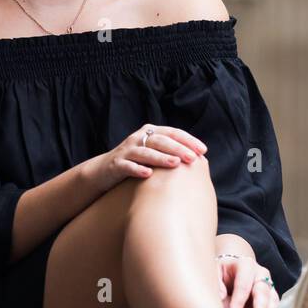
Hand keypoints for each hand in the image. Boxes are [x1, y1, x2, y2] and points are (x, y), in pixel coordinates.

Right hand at [81, 124, 206, 193]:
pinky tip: (148, 175)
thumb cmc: (135, 162)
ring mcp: (127, 150)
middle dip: (178, 148)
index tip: (203, 150)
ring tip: (175, 163)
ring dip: (161, 157)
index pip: (173, 133)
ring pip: (145, 152)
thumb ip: (170, 151)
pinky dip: (138, 169)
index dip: (188, 140)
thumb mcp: (153, 153)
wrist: (104, 170)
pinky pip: (128, 166)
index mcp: (150, 132)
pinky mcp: (116, 164)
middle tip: (192, 158)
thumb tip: (197, 159)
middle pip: (161, 140)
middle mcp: (139, 138)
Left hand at [216, 250, 279, 307]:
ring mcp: (268, 284)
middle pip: (262, 289)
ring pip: (272, 297)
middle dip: (261, 304)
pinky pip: (274, 306)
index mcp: (245, 265)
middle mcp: (260, 273)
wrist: (234, 269)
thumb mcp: (216, 272)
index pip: (243, 283)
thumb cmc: (223, 272)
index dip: (239, 300)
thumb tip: (221, 297)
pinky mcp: (271, 296)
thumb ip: (217, 283)